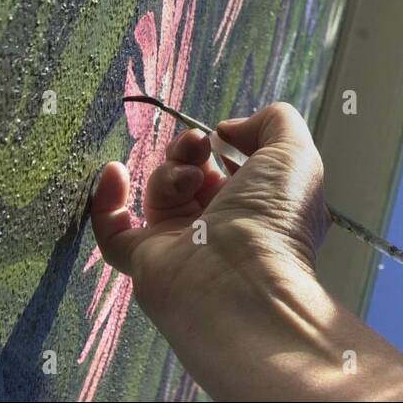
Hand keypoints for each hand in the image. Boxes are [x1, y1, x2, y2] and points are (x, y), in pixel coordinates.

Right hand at [90, 102, 331, 328]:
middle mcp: (224, 226)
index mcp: (262, 207)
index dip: (228, 145)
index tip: (225, 134)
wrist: (239, 280)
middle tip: (198, 146)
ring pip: (162, 194)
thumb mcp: (295, 152)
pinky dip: (108, 201)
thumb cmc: (273, 218)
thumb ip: (276, 122)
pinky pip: (114, 231)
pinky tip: (114, 172)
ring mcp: (183, 244)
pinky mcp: (146, 261)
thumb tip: (229, 128)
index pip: (236, 169)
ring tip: (187, 177)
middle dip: (192, 151)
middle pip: (195, 175)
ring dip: (169, 173)